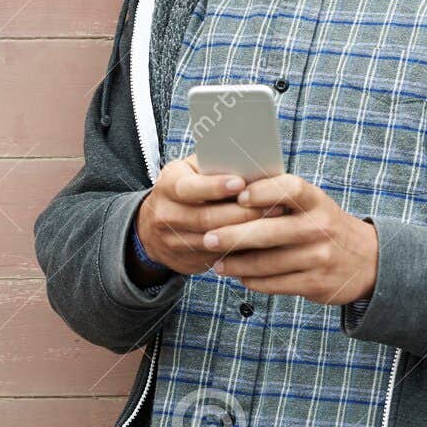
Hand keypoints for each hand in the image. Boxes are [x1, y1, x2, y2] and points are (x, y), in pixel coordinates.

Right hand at [134, 155, 278, 276]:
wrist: (152, 228)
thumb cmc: (185, 188)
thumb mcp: (190, 171)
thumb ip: (213, 167)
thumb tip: (250, 165)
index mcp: (168, 186)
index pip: (190, 188)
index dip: (215, 187)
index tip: (242, 183)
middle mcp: (166, 215)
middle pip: (206, 218)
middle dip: (243, 213)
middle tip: (275, 206)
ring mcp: (174, 242)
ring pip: (214, 241)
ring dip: (247, 233)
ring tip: (275, 224)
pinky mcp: (186, 261)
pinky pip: (218, 258)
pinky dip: (242, 251)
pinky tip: (263, 244)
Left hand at [199, 173, 378, 304]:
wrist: (368, 261)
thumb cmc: (323, 225)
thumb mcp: (313, 204)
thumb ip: (280, 197)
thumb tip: (230, 191)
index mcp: (317, 201)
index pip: (290, 189)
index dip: (264, 191)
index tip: (238, 196)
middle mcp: (320, 228)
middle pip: (270, 232)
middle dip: (234, 236)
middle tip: (208, 238)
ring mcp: (319, 258)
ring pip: (268, 263)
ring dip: (238, 264)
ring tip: (217, 263)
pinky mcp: (316, 284)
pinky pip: (276, 284)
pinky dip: (253, 281)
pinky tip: (239, 276)